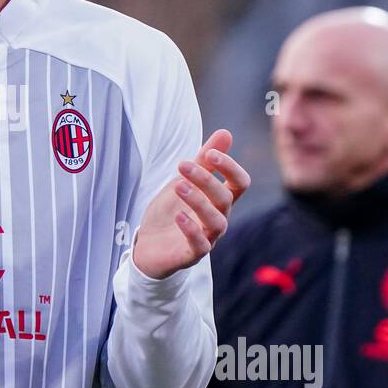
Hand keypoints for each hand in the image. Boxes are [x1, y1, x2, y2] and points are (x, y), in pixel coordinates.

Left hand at [131, 129, 249, 278]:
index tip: (210, 153)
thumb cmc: (170, 212)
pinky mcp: (191, 255)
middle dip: (205, 179)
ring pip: (217, 222)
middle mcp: (218, 219)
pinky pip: (200, 246)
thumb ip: (204, 160)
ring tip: (178, 185)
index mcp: (219, 201)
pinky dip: (191, 230)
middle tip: (182, 165)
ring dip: (198, 201)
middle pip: (225, 199)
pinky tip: (179, 216)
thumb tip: (225, 133)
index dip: (230, 167)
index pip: (239, 183)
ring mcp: (207, 239)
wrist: (147, 245)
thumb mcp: (184, 181)